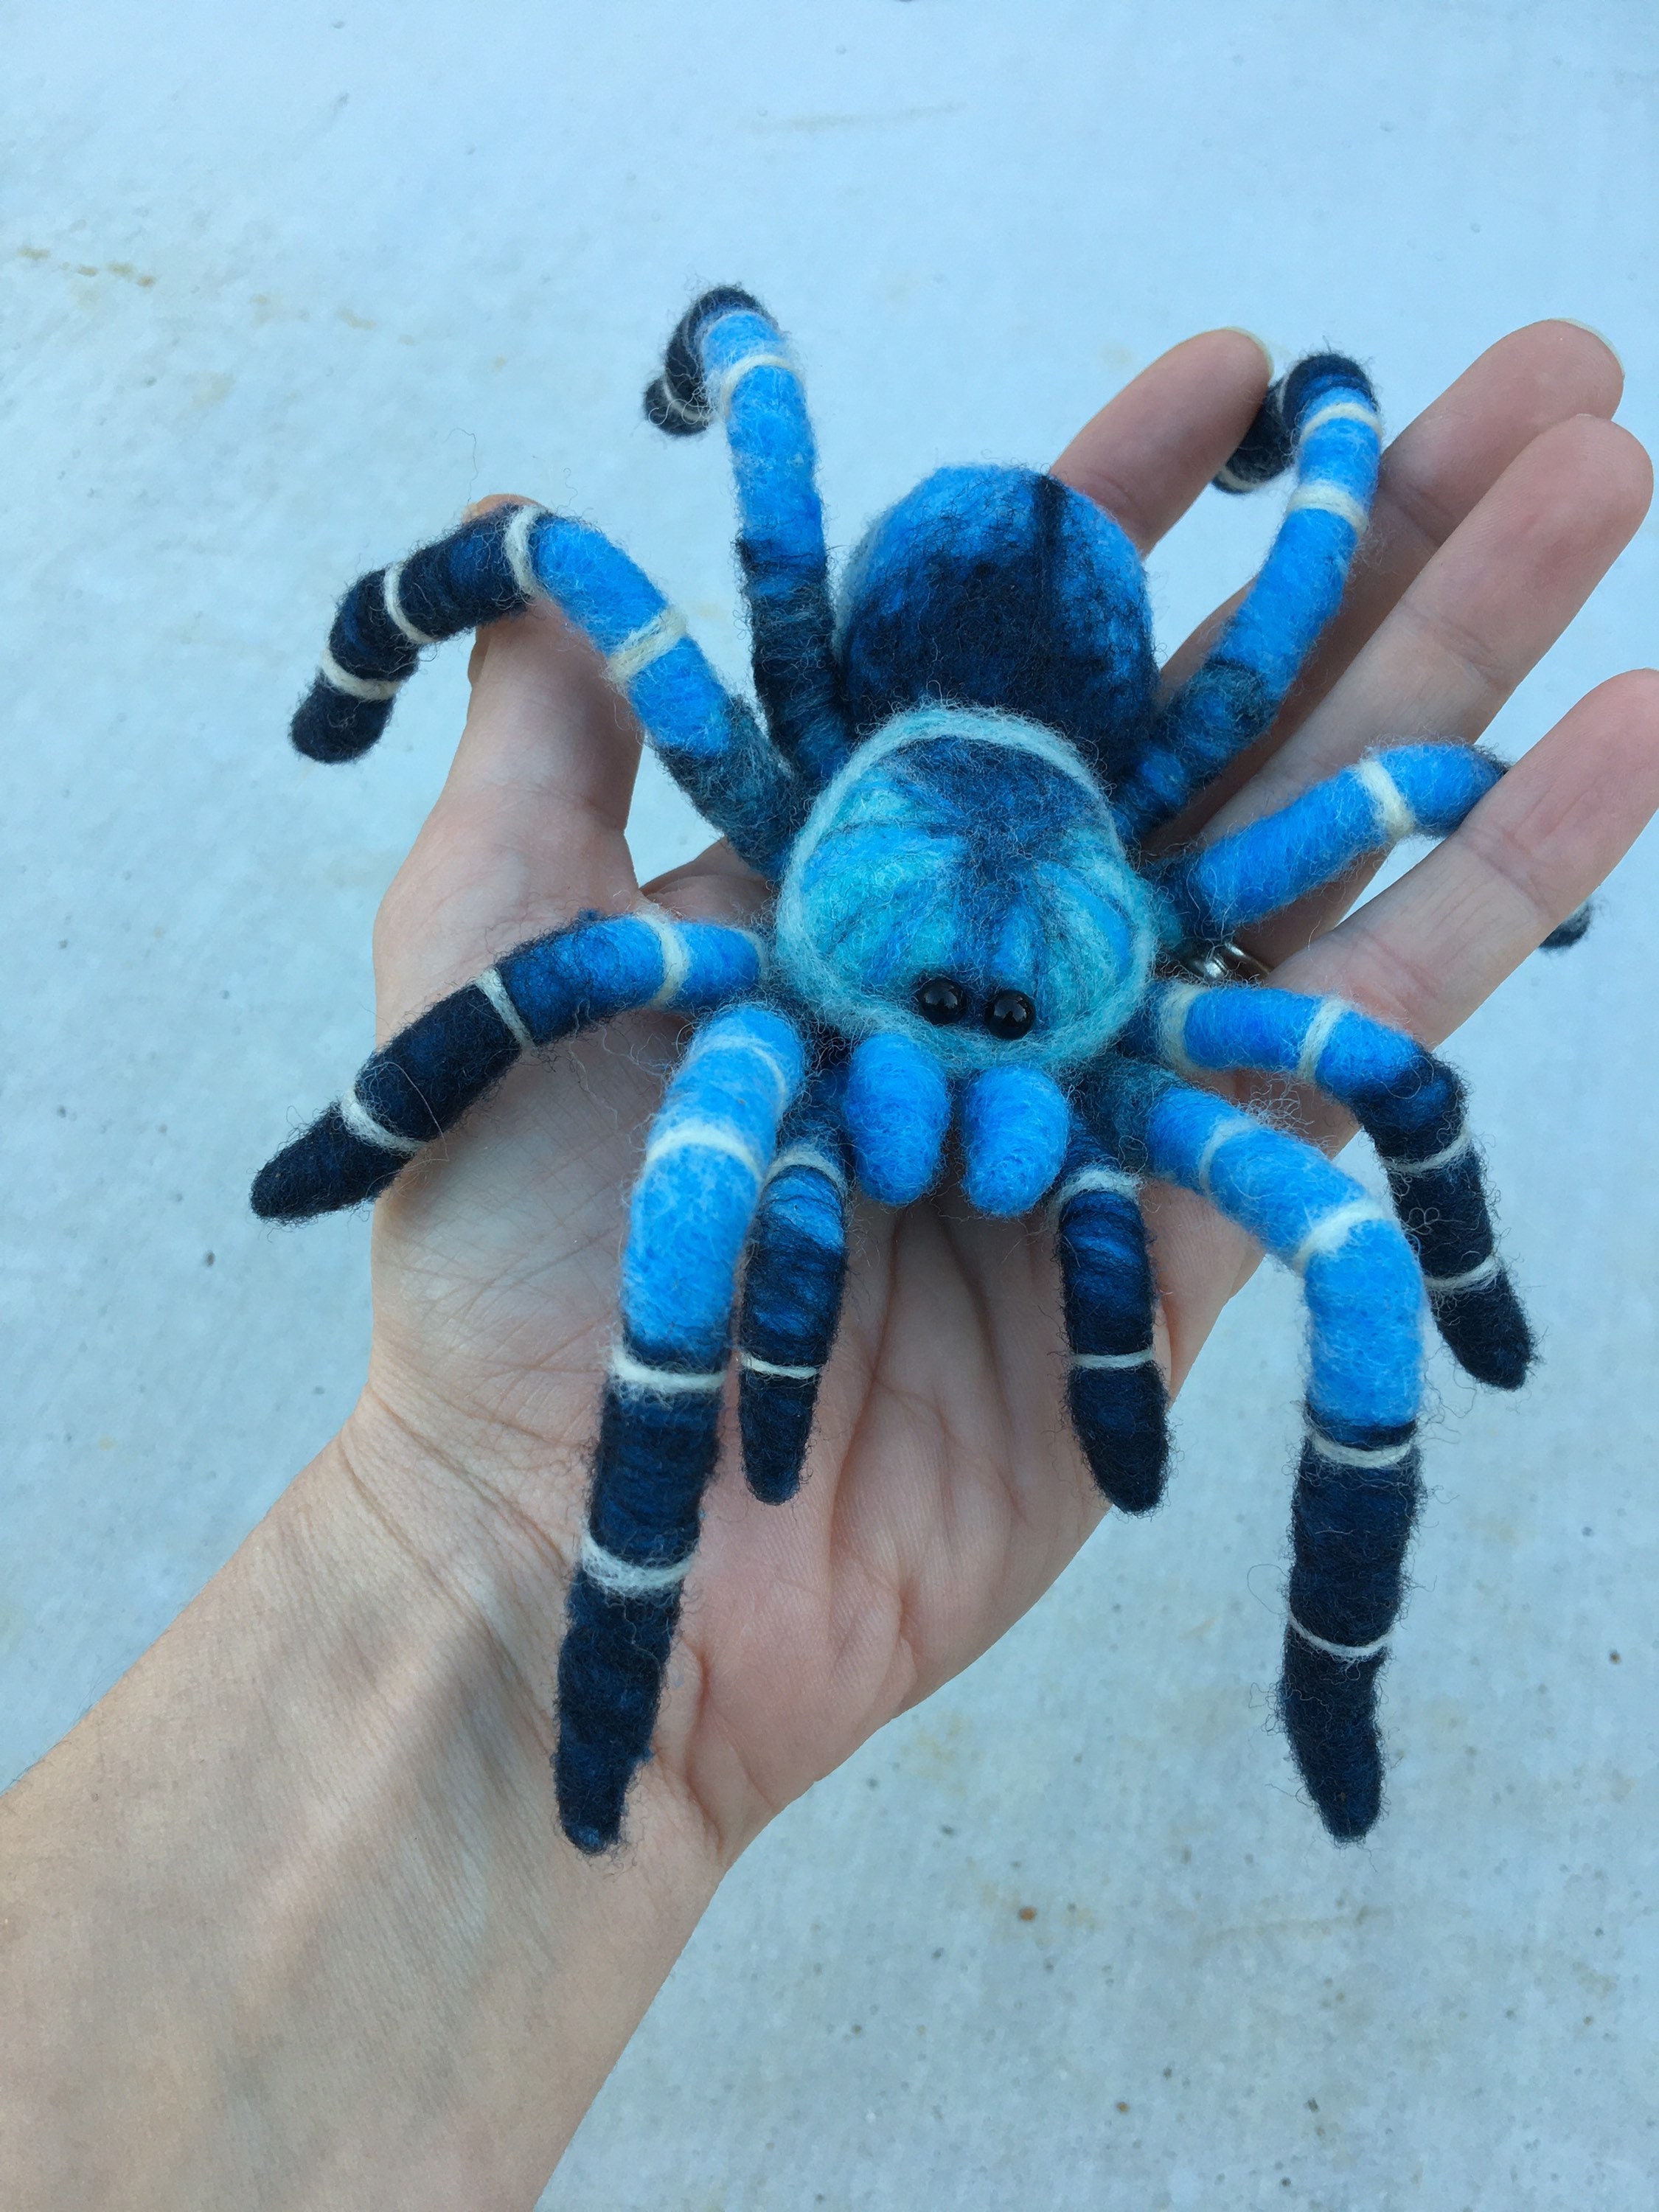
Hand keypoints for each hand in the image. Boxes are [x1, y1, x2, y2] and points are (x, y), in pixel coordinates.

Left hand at [345, 318, 1656, 1874]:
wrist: (581, 1530)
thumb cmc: (506, 1254)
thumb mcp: (488, 954)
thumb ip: (546, 752)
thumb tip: (528, 552)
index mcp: (853, 875)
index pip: (1016, 653)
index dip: (1124, 511)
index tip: (1235, 377)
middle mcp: (1000, 959)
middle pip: (1213, 720)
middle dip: (1372, 549)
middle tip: (1538, 376)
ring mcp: (1112, 1084)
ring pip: (1322, 846)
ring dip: (1472, 671)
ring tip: (1611, 484)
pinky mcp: (1194, 1227)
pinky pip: (1363, 1045)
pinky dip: (1496, 902)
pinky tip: (1618, 754)